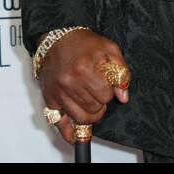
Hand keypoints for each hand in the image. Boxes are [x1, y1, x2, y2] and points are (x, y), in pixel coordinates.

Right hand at [39, 30, 130, 144]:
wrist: (58, 39)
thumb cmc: (84, 44)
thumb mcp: (110, 49)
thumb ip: (121, 71)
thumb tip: (123, 96)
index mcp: (85, 68)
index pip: (105, 95)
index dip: (109, 91)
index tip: (106, 84)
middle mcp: (69, 81)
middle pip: (94, 108)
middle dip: (100, 102)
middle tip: (99, 92)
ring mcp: (58, 92)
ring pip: (81, 118)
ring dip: (90, 114)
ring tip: (91, 103)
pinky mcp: (49, 99)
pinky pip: (59, 123)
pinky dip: (68, 131)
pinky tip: (75, 135)